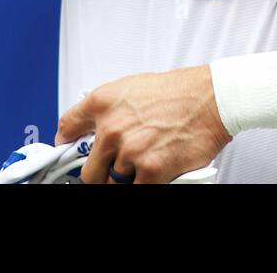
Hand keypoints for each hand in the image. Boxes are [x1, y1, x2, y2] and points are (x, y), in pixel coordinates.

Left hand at [55, 66, 232, 183]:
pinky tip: (153, 173)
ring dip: (124, 180)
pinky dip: (143, 184)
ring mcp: (130, 152)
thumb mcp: (130, 87)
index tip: (67, 151)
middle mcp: (111, 128)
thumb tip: (92, 127)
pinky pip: (135, 190)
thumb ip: (107, 109)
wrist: (210, 98)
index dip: (65, 144)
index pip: (66, 128)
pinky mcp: (150, 170)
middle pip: (87, 171)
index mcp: (102, 103)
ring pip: (111, 184)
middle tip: (111, 170)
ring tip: (139, 168)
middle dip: (98, 174)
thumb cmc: (177, 91)